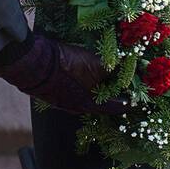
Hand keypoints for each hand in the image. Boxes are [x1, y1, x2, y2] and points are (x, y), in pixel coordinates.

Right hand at [0, 34, 124, 115]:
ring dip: (98, 87)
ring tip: (108, 76)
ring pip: (86, 96)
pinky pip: (75, 90)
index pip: (115, 107)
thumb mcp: (95, 64)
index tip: (138, 100)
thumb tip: (127, 66)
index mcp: (87, 104)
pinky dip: (84, 84)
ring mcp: (62, 100)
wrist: (31, 61)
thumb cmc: (65, 64)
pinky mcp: (54, 91)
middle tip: (125, 85)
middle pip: (100, 102)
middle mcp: (75, 106)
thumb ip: (113, 69)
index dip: (128, 103)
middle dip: (113, 93)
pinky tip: (87, 73)